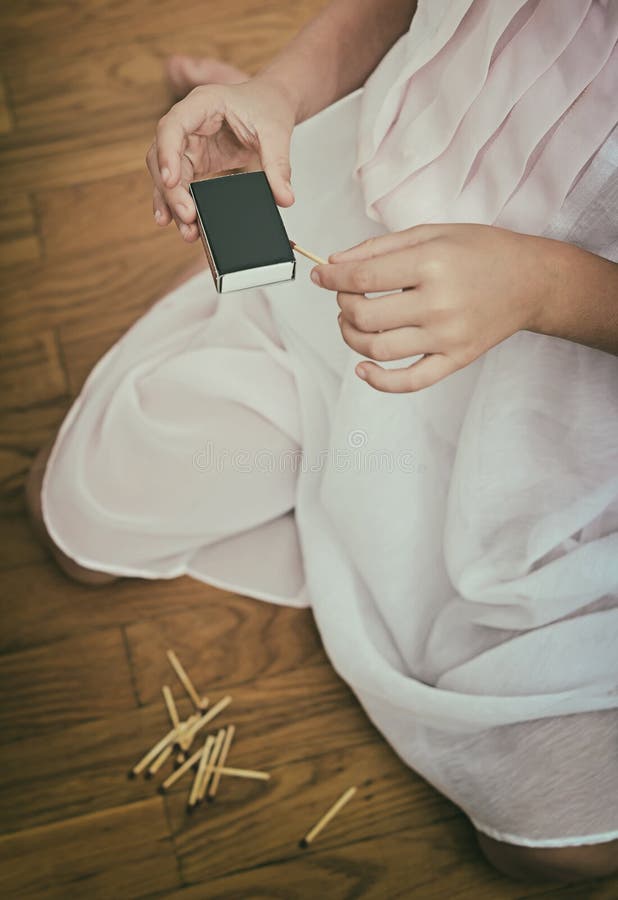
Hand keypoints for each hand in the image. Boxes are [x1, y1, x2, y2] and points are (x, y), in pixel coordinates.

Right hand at [146, 76, 297, 241]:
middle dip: (171, 190)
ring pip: (169, 175)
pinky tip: (186, 226)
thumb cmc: (267, 106)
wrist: (272, 104)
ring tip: (187, 231)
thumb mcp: (276, 133)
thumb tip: (285, 198)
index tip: (171, 181)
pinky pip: (182, 186)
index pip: (172, 127)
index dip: (166, 154)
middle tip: (187, 216)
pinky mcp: (197, 164)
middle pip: (165, 157)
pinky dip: (182, 205)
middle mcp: (189, 125)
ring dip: (173, 203)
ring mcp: (190, 146)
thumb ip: (278, 165)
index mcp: (202, 105)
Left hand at [312, 224, 558, 391]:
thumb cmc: (482, 252)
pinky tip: (363, 368)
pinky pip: (409, 382)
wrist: (531, 281)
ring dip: (351, 337)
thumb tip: (335, 263)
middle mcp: (438, 303)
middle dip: (342, 305)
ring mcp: (446, 337)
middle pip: (365, 316)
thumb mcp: (432, 233)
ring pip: (378, 349)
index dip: (331, 279)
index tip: (319, 276)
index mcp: (431, 265)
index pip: (363, 278)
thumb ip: (380, 247)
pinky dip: (379, 381)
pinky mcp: (454, 360)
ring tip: (351, 323)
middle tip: (344, 296)